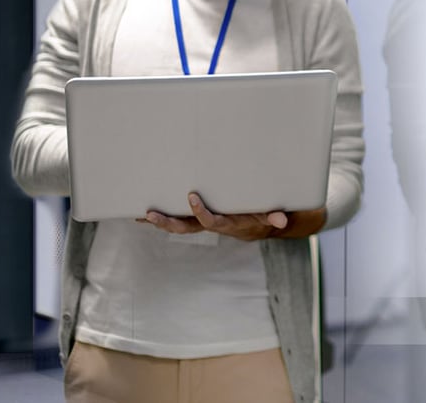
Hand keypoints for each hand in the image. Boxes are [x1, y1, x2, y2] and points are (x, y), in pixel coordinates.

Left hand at [138, 192, 325, 240]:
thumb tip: (282, 219)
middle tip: (152, 214)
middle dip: (168, 223)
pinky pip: (176, 220)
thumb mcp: (267, 216)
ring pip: (177, 226)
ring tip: (142, 215)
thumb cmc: (259, 216)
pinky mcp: (196, 220)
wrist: (254, 227)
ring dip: (160, 222)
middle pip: (185, 229)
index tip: (191, 196)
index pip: (209, 220)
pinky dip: (161, 219)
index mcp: (224, 224)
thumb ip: (273, 217)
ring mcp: (200, 224)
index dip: (199, 211)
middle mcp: (209, 226)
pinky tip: (144, 215)